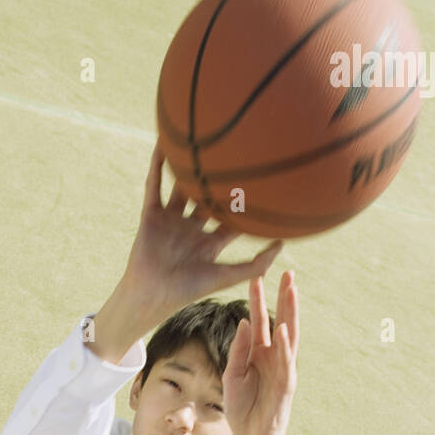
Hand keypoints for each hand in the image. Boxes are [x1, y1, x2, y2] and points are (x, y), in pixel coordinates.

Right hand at [121, 140, 283, 320]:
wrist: (154, 293)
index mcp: (209, 243)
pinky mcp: (152, 216)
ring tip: (197, 141)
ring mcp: (171, 221)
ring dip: (188, 168)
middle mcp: (191, 229)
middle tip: (237, 153)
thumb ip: (256, 263)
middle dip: (221, 182)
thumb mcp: (227, 275)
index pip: (231, 219)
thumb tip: (282, 243)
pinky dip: (157, 167)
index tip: (262, 183)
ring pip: (182, 188)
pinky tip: (163, 146)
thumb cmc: (189, 289)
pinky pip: (154, 186)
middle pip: (208, 199)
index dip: (245, 203)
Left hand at [223, 270, 298, 434]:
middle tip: (287, 272)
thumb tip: (244, 322)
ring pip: (290, 335)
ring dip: (291, 312)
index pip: (259, 320)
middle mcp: (274, 357)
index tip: (256, 276)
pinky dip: (286, 345)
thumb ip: (237, 351)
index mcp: (259, 353)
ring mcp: (283, 369)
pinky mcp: (286, 384)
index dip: (258, 299)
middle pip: (281, 320)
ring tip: (292, 289)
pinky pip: (287, 362)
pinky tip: (285, 329)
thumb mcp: (231, 376)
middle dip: (284, 297)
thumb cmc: (242, 408)